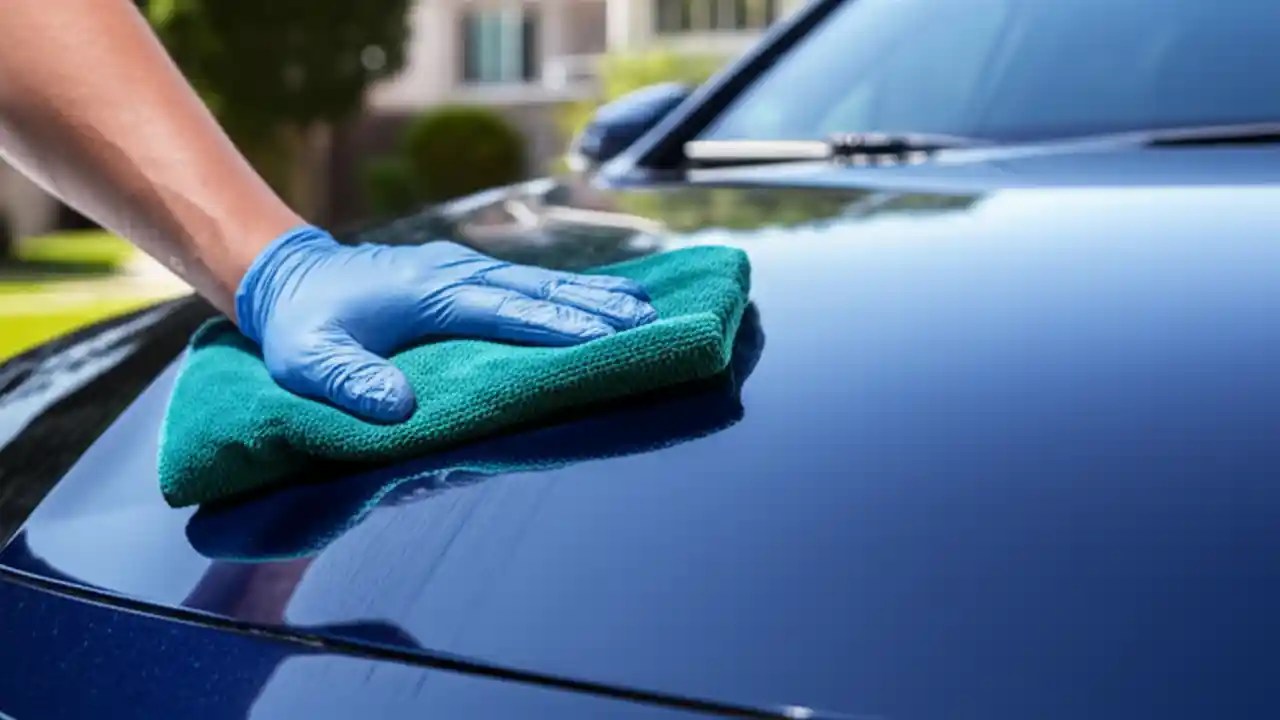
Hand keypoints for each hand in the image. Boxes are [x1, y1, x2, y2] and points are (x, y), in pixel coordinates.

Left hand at [235, 226, 656, 421]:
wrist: (290, 274)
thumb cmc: (302, 325)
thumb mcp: (309, 360)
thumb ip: (350, 381)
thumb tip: (400, 406)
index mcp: (430, 292)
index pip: (507, 311)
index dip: (557, 325)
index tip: (606, 336)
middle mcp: (457, 271)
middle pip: (539, 288)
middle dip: (595, 305)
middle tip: (648, 320)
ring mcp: (463, 267)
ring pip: (539, 281)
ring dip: (592, 294)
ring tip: (644, 308)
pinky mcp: (464, 272)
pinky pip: (526, 282)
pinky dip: (568, 290)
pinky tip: (598, 299)